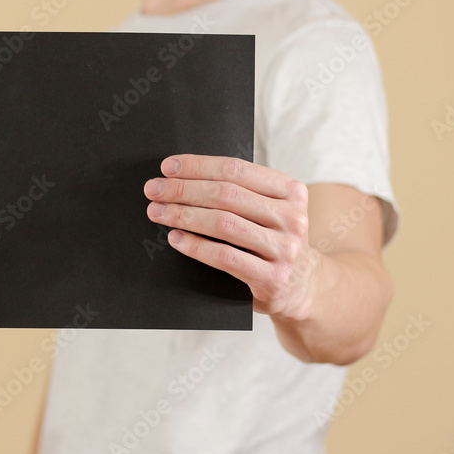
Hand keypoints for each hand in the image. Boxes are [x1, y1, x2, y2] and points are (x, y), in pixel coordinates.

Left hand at [143, 154, 317, 321]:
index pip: (236, 169)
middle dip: (183, 189)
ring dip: (183, 215)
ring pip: (223, 223)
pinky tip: (175, 238)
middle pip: (226, 195)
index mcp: (290, 191)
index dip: (198, 166)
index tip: (168, 167)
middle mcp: (292, 217)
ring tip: (157, 212)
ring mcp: (284, 249)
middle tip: (154, 189)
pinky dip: (195, 246)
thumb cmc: (271, 241)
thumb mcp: (268, 210)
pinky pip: (224, 257)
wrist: (300, 287)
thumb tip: (181, 177)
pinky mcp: (272, 278)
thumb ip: (240, 193)